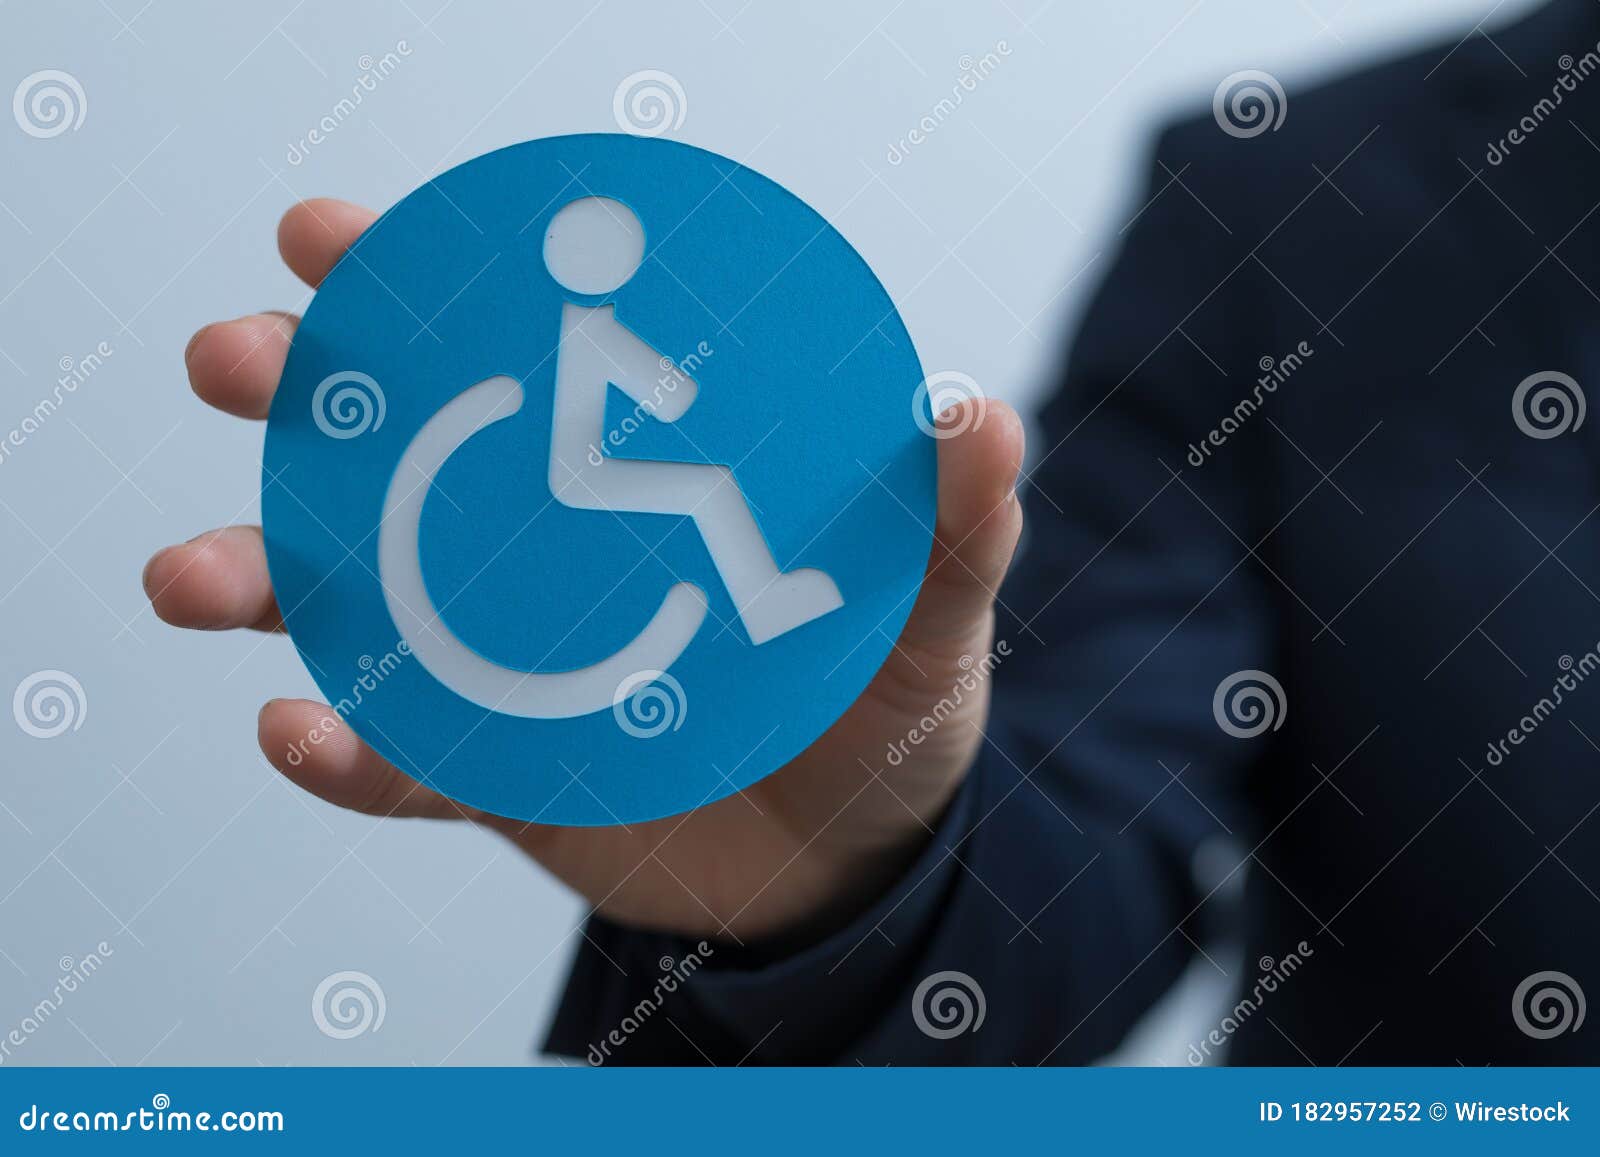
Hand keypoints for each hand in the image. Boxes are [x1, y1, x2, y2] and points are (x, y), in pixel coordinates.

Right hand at [146, 199, 1025, 945]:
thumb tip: (971, 411)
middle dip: (298, 394)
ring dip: (258, 571)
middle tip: (241, 361)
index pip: (513, 353)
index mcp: (631, 476)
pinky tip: (297, 729)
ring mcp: (505, 664)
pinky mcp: (493, 779)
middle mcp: (545, 552)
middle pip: (394, 452)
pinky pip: (397, 763)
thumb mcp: (931, 607)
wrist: (850, 867)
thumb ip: (953, 521)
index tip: (329, 234)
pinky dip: (338, 750)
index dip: (415, 283)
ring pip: (352, 601)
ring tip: (194, 574)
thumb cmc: (883, 708)